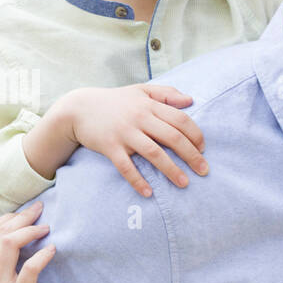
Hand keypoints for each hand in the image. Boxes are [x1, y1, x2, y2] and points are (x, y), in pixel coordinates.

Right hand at [0, 201, 55, 282]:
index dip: (7, 217)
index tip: (20, 214)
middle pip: (1, 231)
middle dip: (22, 216)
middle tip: (38, 209)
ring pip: (13, 243)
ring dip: (32, 230)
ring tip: (45, 227)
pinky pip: (32, 267)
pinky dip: (43, 254)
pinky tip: (52, 248)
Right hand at [61, 84, 207, 197]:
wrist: (78, 108)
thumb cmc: (113, 101)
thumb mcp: (140, 90)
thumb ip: (166, 93)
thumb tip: (190, 101)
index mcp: (149, 105)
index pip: (180, 119)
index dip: (195, 134)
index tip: (203, 149)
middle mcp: (139, 118)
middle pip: (172, 137)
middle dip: (191, 155)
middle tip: (204, 170)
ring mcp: (124, 133)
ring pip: (154, 153)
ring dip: (171, 170)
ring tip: (184, 183)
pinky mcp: (110, 147)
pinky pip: (126, 167)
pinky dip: (138, 180)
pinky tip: (148, 192)